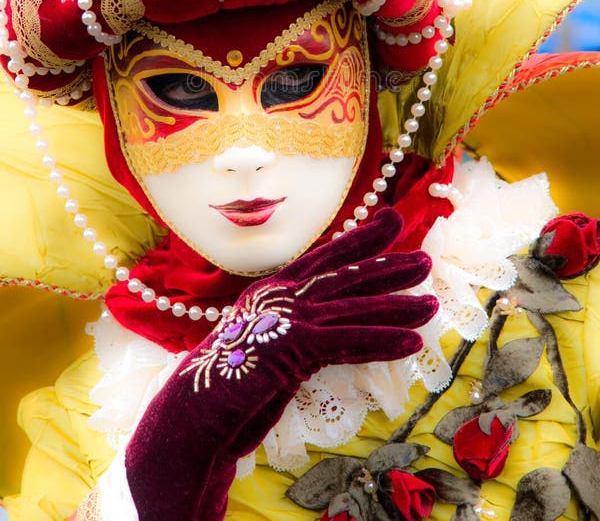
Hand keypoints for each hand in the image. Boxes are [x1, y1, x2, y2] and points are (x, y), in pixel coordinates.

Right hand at [125, 208, 436, 519]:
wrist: (192, 416)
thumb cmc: (227, 387)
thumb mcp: (265, 348)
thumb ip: (294, 332)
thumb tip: (324, 332)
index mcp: (272, 291)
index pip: (324, 258)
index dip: (360, 239)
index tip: (389, 221)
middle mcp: (281, 296)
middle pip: (346, 275)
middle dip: (388, 266)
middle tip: (425, 258)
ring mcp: (287, 318)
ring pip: (354, 306)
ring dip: (397, 306)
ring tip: (431, 303)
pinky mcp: (293, 345)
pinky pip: (349, 340)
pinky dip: (383, 340)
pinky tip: (412, 342)